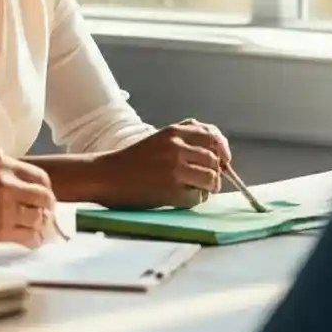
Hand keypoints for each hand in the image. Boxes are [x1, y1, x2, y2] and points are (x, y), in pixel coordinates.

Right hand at [0, 156, 55, 247]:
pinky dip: (32, 241)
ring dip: (39, 226)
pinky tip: (29, 241)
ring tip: (33, 229)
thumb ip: (7, 177)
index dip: (46, 191)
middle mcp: (7, 183)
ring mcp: (4, 207)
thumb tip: (32, 193)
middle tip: (43, 217)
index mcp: (3, 164)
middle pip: (44, 198)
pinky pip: (28, 237)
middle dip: (46, 209)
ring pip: (38, 219)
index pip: (41, 177)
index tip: (44, 200)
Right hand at [94, 119, 231, 208]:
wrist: (107, 175)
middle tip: (208, 181)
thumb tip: (218, 154)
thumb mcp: (160, 139)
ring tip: (196, 189)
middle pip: (214, 159)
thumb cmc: (133, 159)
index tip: (224, 160)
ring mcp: (175, 168)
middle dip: (216, 172)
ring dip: (208, 187)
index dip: (222, 149)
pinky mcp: (171, 190)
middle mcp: (177, 147)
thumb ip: (185, 140)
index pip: (212, 135)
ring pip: (211, 179)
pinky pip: (197, 197)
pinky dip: (194, 199)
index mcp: (174, 132)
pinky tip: (181, 197)